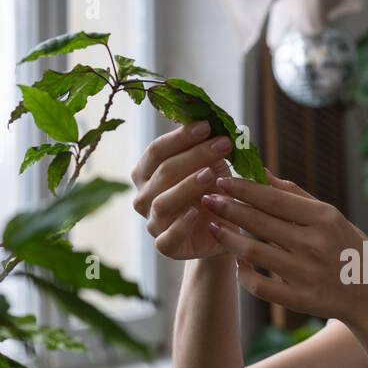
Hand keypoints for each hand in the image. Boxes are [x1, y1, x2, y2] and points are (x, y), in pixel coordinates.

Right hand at [130, 120, 233, 259]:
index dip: (181, 137)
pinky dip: (180, 225)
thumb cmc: (212, 191)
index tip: (207, 126)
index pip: (157, 150)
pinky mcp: (165, 246)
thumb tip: (215, 120)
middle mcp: (144, 196)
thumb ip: (207, 146)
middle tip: (222, 144)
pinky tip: (196, 212)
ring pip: (162, 202)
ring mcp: (153, 222)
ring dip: (187, 186)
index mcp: (147, 172)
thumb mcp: (212, 165)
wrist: (223, 229)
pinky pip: (167, 238)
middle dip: (194, 155)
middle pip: (163, 172)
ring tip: (210, 175)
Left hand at [200, 171, 367, 321]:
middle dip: (228, 208)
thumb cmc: (348, 248)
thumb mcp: (331, 216)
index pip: (273, 198)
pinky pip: (259, 285)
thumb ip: (295, 195)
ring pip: (253, 252)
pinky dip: (243, 272)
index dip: (242, 188)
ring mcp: (306, 274)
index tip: (221, 180)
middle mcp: (314, 245)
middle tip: (207, 198)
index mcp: (323, 219)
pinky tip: (236, 260)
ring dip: (228, 238)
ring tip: (213, 226)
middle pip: (259, 222)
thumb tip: (260, 172)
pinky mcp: (299, 299)